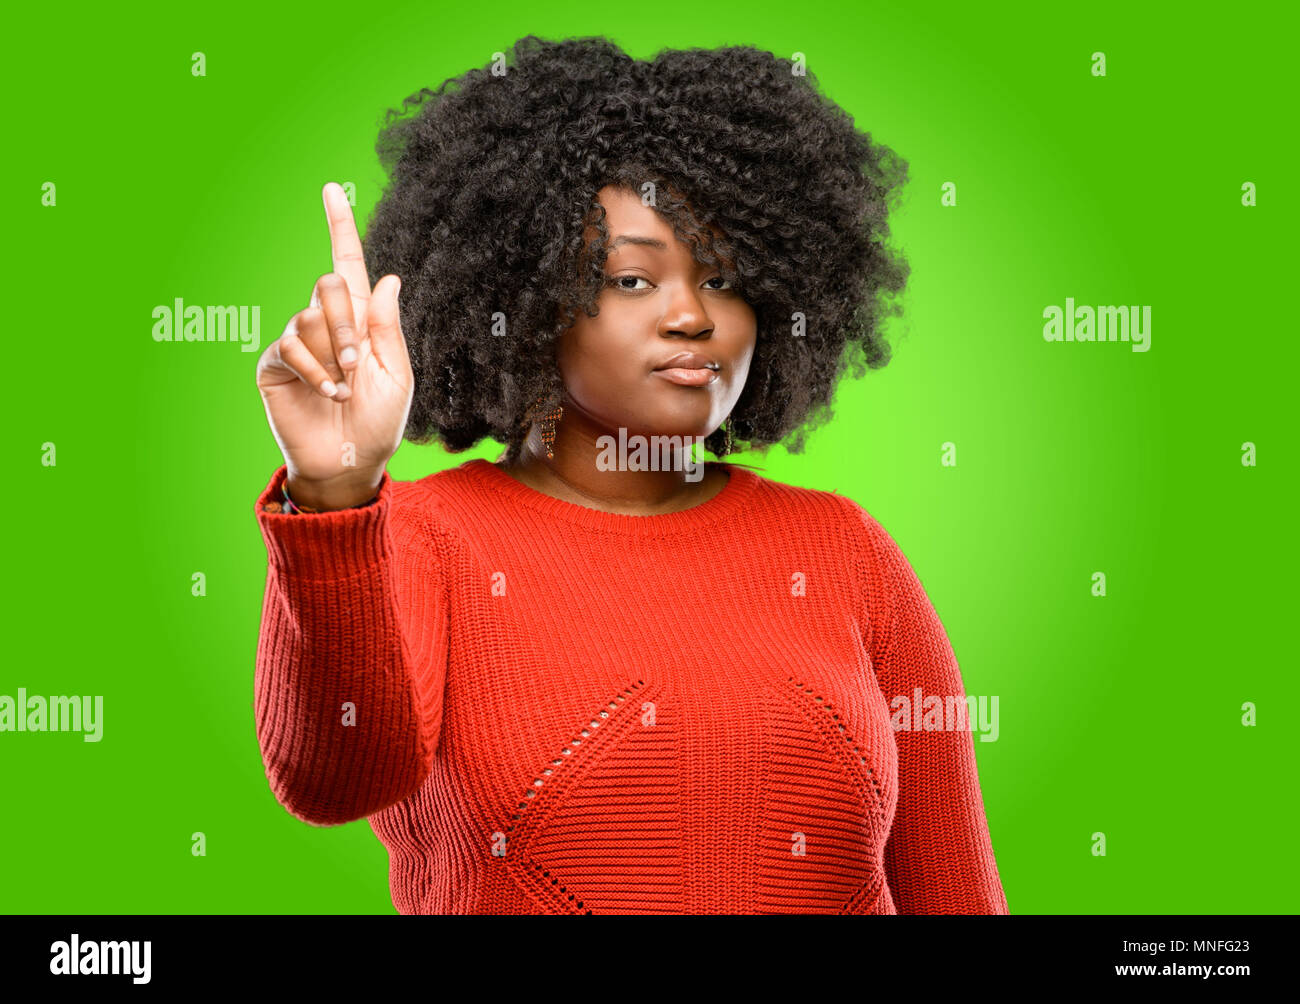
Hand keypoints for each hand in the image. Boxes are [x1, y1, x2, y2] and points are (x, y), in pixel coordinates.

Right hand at [256, 183, 412, 508]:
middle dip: (345, 320)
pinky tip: (328, 393)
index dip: (340, 227)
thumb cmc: (378, 422)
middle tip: (356, 361)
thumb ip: (387, 327)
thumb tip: (387, 276)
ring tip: (345, 388)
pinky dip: (313, 369)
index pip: (348, 265)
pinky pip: (290, 344)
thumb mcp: (396, 374)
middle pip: (328, 284)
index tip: (331, 189)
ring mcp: (298, 342)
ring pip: (309, 314)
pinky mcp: (275, 363)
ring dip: (333, 353)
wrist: (350, 462)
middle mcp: (327, 324)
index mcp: (361, 322)